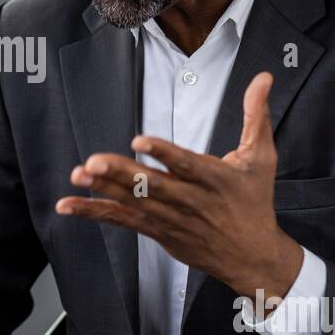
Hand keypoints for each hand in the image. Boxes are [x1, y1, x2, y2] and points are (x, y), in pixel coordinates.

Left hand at [54, 71, 302, 306]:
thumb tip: (264, 78)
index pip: (186, 164)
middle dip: (122, 174)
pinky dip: (95, 212)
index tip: (139, 139)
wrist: (252, 256)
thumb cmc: (255, 203)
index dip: (163, 152)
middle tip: (94, 161)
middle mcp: (190, 200)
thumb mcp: (261, 158)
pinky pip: (122, 221)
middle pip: (152, 186)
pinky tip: (70, 205)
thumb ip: (256, 115)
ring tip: (79, 174)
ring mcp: (171, 218)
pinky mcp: (157, 231)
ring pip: (134, 203)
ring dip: (103, 190)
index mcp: (215, 179)